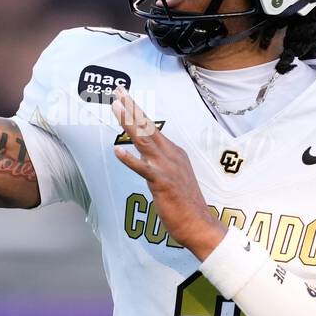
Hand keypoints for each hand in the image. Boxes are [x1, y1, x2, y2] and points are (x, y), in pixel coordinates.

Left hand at [111, 86, 226, 259]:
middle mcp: (171, 155)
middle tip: (118, 90)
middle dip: (132, 107)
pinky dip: (130, 159)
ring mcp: (167, 168)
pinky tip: (117, 150)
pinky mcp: (162, 183)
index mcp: (174, 153)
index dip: (137, 112)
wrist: (199, 225)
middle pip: (148, 127)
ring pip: (144, 140)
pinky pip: (144, 169)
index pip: (152, 128)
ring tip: (115, 107)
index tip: (124, 97)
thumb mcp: (175, 177)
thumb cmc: (186, 204)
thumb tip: (146, 157)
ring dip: (129, 123)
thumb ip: (162, 164)